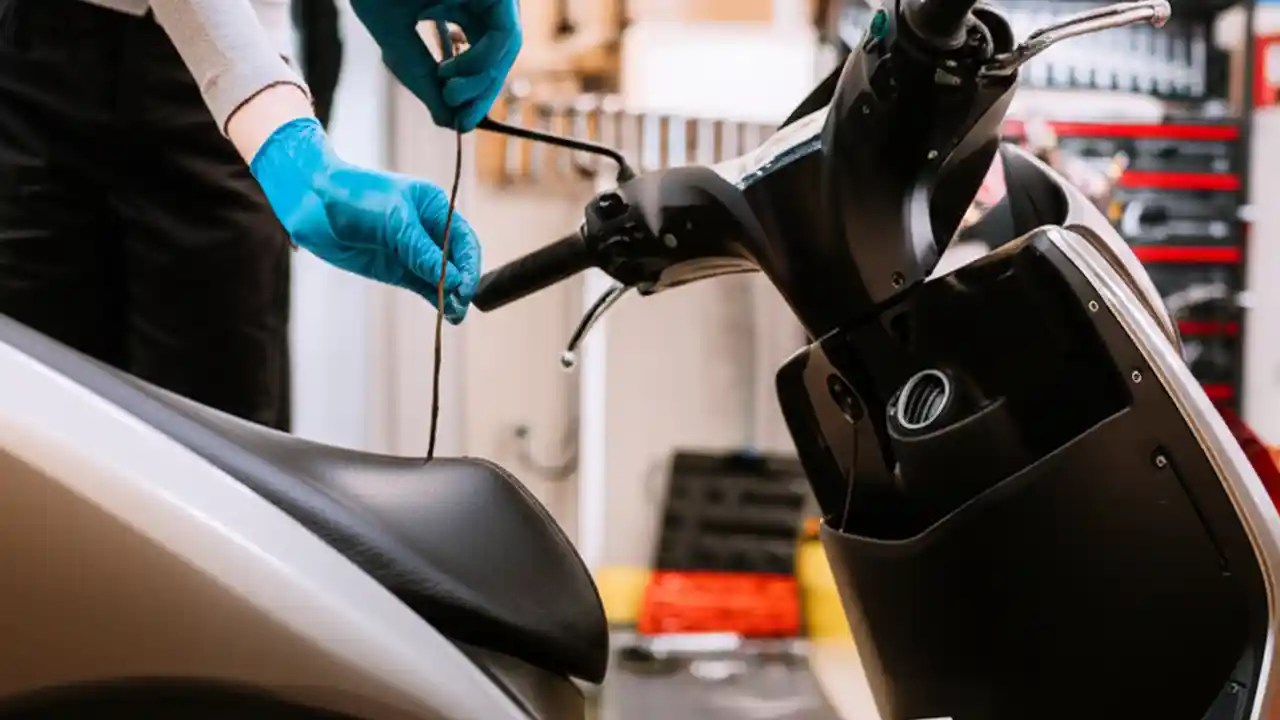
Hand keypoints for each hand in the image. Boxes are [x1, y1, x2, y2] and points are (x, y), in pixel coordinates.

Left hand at [250, 117, 480, 322]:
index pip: (463, 239)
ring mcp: (415, 252)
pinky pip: (426, 287)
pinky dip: (436, 299)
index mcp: (435, 207)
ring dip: (451, 295)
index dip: (469, 263)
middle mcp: (430, 230)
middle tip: (460, 302)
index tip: (464, 286)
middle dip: (462, 282)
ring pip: (443, 277)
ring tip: (455, 315)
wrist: (311, 203)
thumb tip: (452, 279)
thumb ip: (421, 250)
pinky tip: (447, 314)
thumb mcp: (391, 220)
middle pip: (458, 260)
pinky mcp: (400, 270)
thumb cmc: (353, 198)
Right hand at [351, 0, 521, 131]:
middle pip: (497, 55)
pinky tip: (451, 73)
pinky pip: (506, 34)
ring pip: (505, 49)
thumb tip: (445, 120)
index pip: (477, 55)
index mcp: (456, 2)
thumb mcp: (394, 33)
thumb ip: (418, 73)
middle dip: (479, 94)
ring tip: (447, 93)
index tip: (456, 123)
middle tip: (459, 122)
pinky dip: (483, 62)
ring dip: (480, 83)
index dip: (471, 93)